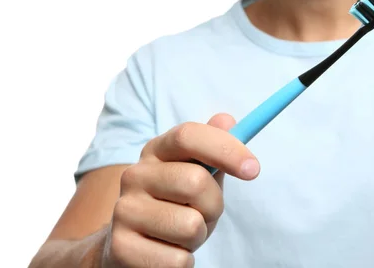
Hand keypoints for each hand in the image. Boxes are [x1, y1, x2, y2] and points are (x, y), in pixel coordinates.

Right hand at [99, 113, 259, 267]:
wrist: (130, 248)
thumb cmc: (174, 206)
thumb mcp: (196, 174)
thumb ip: (212, 148)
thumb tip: (227, 120)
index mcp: (155, 151)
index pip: (188, 135)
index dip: (225, 148)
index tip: (253, 169)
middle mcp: (134, 175)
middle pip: (196, 182)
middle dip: (213, 205)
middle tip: (203, 214)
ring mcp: (124, 211)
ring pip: (190, 225)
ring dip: (197, 236)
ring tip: (181, 234)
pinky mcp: (120, 248)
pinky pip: (178, 260)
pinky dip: (183, 261)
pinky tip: (167, 253)